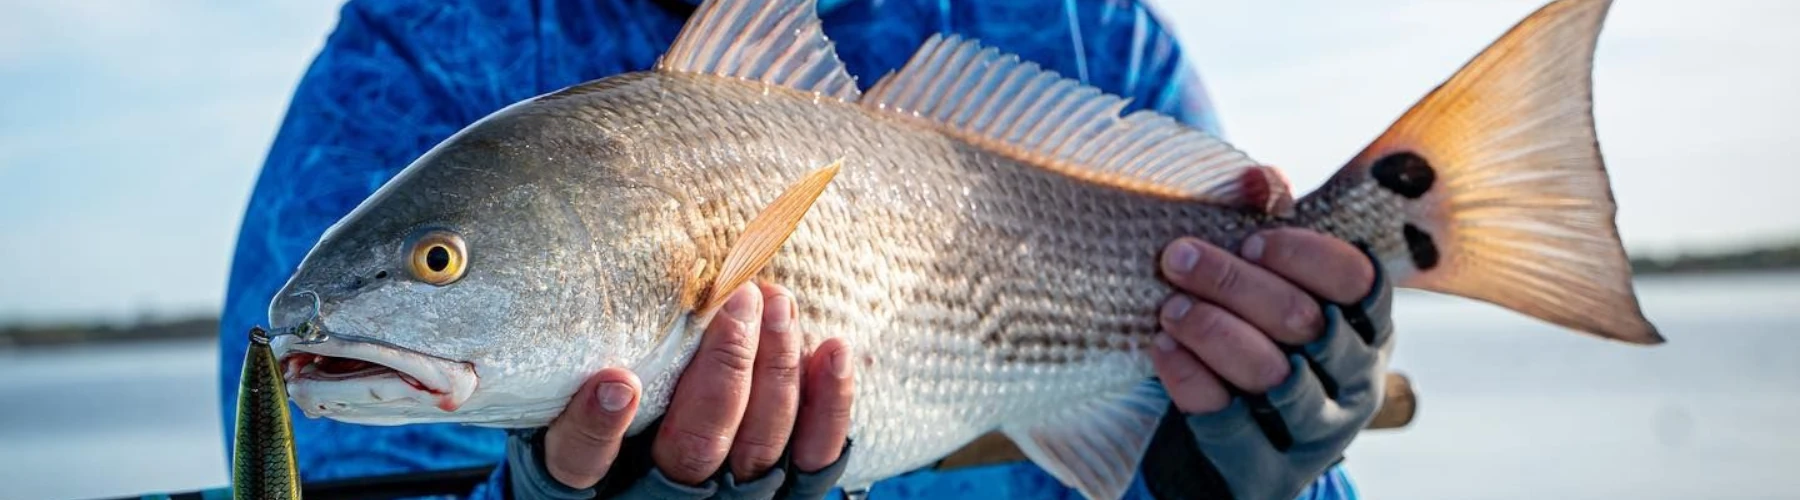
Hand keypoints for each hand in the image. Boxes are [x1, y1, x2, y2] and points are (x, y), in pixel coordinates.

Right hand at [506, 283, 856, 499]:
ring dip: (775, 367)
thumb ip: (562, 375)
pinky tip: (832, 350)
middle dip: (724, 370)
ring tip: (776, 303)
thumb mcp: (553, 404)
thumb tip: (561, 291)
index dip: (596, 428)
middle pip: (695, 447)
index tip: (615, 381)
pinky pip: (814, 457)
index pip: (581, 464)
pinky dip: (829, 405)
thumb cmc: (590, 424)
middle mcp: (659, 499)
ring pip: (760, 444)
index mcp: (588, 485)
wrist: (643, 485)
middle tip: (737, 301)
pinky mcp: (783, 492)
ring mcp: (727, 499)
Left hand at [1144, 228, 1392, 499]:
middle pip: (1306, 323)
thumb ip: (1271, 231)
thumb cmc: (1266, 338)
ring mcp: (1318, 427)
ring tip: (1169, 306)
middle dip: (1236, 285)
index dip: (1304, 254)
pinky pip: (1230, 420)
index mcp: (1369, 323)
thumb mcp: (1279, 288)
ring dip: (1215, 332)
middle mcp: (1356, 377)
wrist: (1249, 442)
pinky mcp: (1270, 465)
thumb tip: (1258, 179)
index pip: (1359, 280)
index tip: (1250, 241)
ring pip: (1273, 375)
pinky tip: (1162, 348)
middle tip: (1178, 257)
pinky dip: (1192, 380)